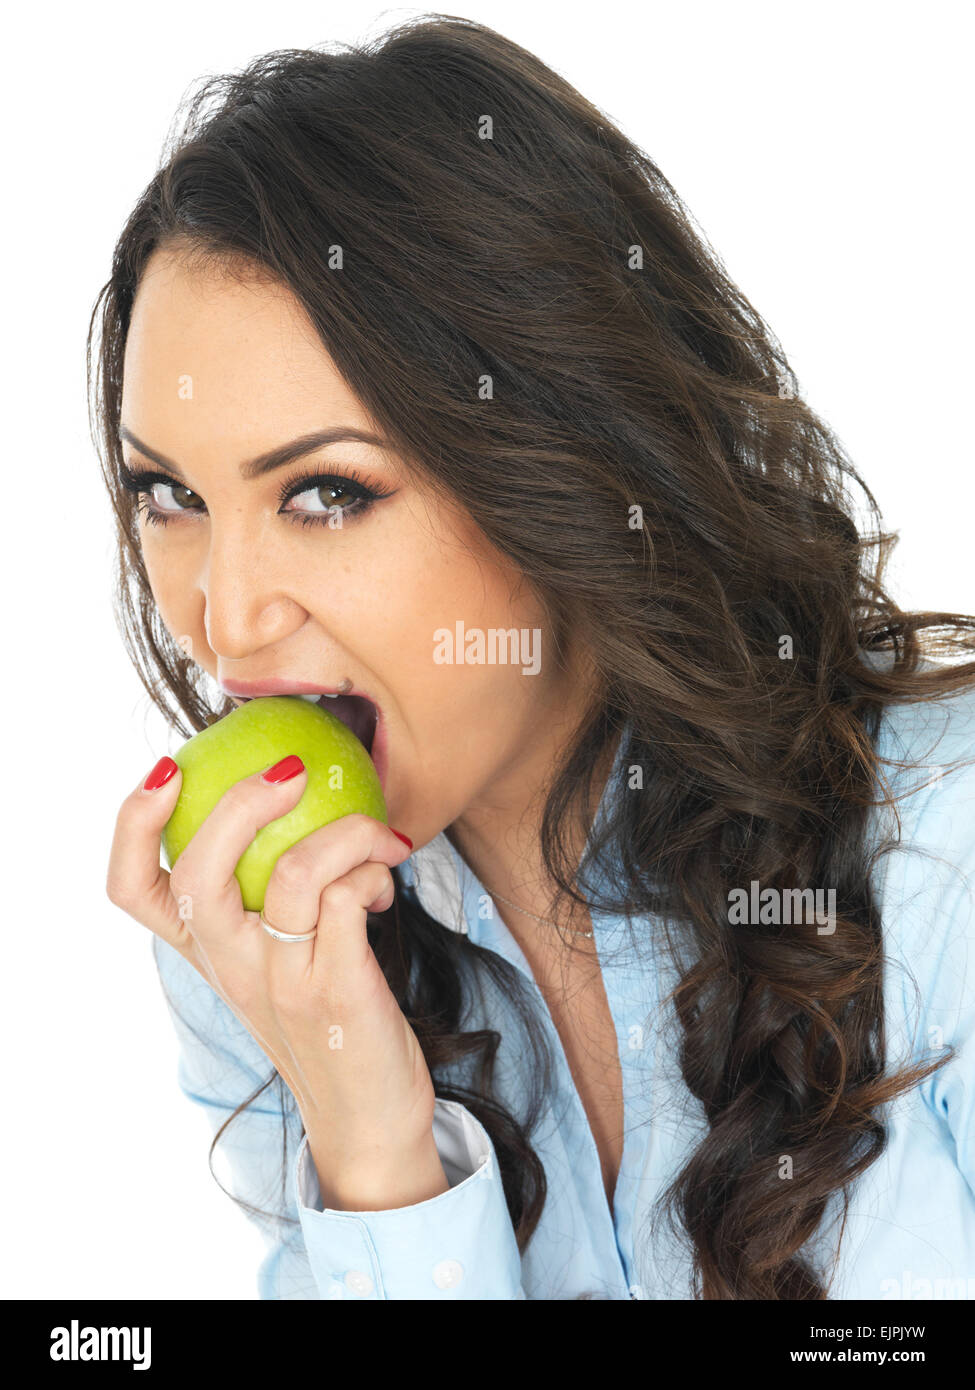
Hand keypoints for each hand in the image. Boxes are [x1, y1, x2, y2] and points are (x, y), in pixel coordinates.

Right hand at [107, 753, 442, 1199]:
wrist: (367, 1116)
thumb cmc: (326, 1022)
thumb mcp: (273, 964)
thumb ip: (263, 903)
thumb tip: (292, 791)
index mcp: (206, 953)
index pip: (131, 888)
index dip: (133, 823)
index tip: (168, 769)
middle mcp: (230, 967)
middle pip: (199, 871)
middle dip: (242, 802)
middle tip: (294, 770)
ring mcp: (280, 981)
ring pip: (292, 873)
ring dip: (348, 833)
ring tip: (381, 838)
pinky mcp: (336, 991)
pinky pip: (348, 900)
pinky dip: (374, 871)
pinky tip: (388, 879)